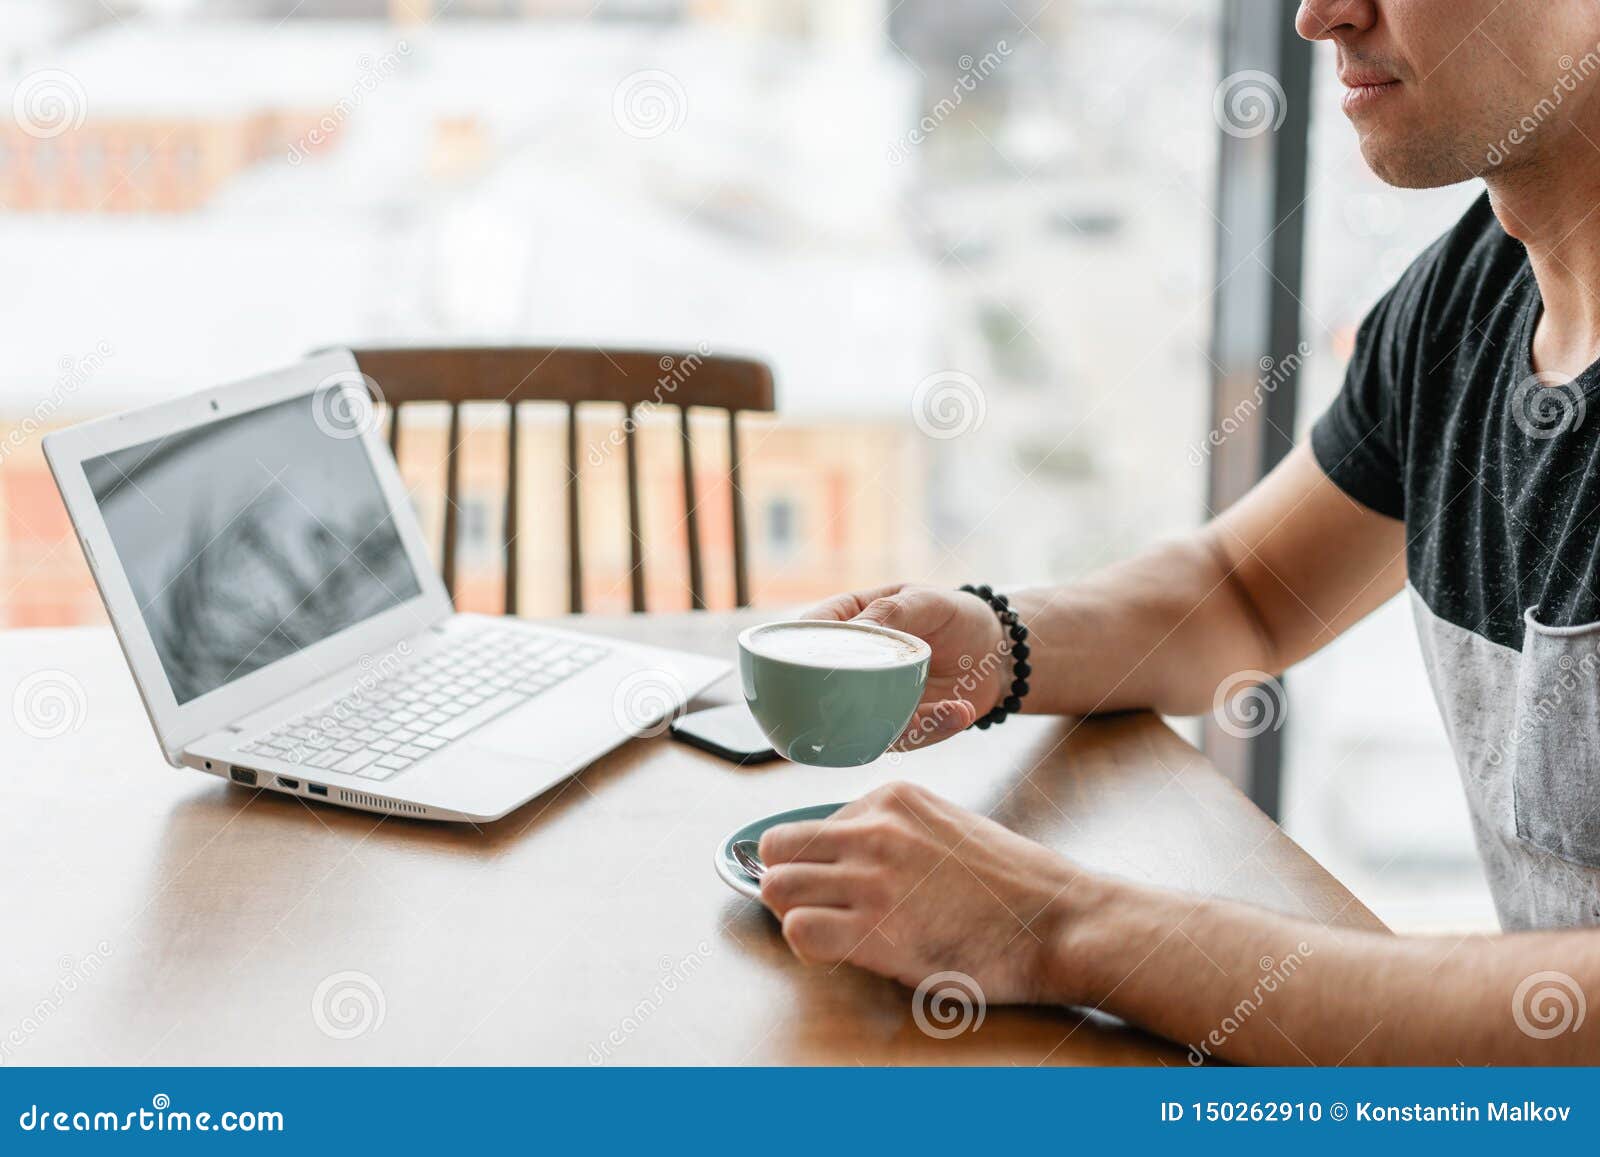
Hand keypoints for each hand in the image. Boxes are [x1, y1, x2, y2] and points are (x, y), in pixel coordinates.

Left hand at [758, 781, 1085, 1004]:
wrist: (1060, 921)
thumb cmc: (1012, 886)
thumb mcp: (947, 826)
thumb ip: (893, 833)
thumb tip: (840, 856)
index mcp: (892, 798)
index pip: (809, 824)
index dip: (815, 862)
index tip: (835, 886)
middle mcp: (875, 830)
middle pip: (778, 849)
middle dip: (787, 881)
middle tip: (817, 908)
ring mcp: (873, 879)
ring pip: (776, 887)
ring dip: (792, 913)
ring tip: (830, 930)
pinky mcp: (875, 931)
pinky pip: (798, 931)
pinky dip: (808, 944)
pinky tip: (842, 951)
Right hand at [803, 583, 1006, 748]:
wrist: (996, 653)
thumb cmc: (955, 615)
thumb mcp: (926, 600)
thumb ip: (892, 612)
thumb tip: (857, 631)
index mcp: (849, 620)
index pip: (810, 633)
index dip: (801, 648)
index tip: (819, 660)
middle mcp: (854, 663)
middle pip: (825, 688)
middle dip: (843, 703)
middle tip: (886, 697)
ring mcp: (873, 698)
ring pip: (863, 722)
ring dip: (906, 722)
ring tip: (950, 708)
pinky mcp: (897, 724)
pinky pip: (902, 737)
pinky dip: (932, 730)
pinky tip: (960, 712)